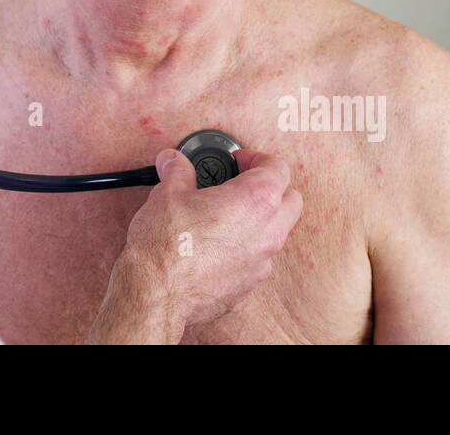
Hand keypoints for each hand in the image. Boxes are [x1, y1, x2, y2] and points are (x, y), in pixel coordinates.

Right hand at [90, 147, 302, 339]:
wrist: (157, 292)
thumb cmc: (167, 242)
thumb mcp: (168, 193)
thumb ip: (177, 171)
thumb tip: (173, 162)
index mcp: (256, 201)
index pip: (278, 168)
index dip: (257, 158)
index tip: (237, 161)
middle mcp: (268, 232)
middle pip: (292, 200)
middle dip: (272, 187)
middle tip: (242, 183)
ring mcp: (261, 262)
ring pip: (278, 233)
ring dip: (262, 220)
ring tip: (228, 215)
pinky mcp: (249, 285)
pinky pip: (259, 259)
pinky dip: (247, 247)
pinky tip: (219, 245)